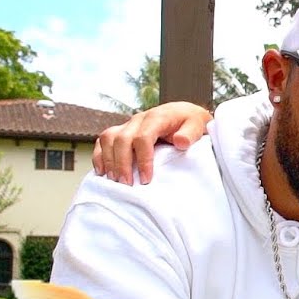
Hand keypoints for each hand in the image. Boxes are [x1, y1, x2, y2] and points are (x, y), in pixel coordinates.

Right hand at [94, 101, 213, 184]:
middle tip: (127, 184)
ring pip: (108, 138)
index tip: (146, 179)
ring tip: (114, 180)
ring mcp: (128, 124)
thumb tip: (180, 142)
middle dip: (122, 163)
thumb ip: (190, 134)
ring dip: (108, 160)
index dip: (143, 160)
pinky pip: (104, 140)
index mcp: (157, 117)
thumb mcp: (198, 126)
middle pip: (122, 139)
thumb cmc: (192, 123)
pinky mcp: (122, 130)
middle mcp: (139, 119)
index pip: (143, 138)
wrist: (184, 113)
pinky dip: (100, 155)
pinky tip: (102, 171)